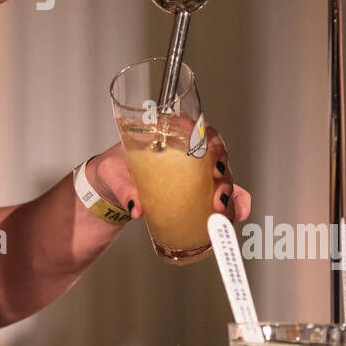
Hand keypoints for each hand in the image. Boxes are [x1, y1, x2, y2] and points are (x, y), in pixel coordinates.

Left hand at [87, 129, 250, 222]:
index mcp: (167, 135)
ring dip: (231, 193)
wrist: (111, 187)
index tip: (209, 154)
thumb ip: (124, 189)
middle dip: (223, 174)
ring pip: (223, 175)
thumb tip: (136, 207)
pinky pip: (221, 195)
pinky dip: (233, 205)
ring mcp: (194, 171)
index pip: (195, 128)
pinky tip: (234, 217)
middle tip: (218, 195)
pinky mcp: (196, 190)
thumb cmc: (113, 170)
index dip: (208, 139)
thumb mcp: (112, 174)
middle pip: (215, 154)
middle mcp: (186, 150)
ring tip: (226, 212)